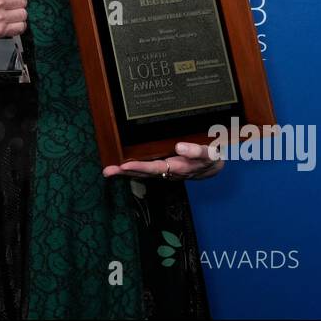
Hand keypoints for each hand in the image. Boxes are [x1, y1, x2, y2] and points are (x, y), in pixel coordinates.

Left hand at [103, 141, 224, 181]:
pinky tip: (121, 168)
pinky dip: (132, 170)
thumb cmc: (210, 158)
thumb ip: (196, 151)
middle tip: (108, 171)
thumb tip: (179, 146)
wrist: (213, 167)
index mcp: (178, 168)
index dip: (140, 167)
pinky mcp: (162, 169)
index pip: (155, 168)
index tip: (125, 165)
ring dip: (125, 173)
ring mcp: (164, 172)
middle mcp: (168, 172)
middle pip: (144, 174)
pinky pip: (145, 171)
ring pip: (142, 174)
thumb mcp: (209, 154)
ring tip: (108, 171)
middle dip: (125, 172)